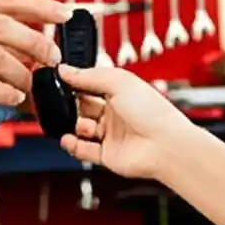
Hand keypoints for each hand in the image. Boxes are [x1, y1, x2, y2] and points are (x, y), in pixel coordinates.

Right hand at [53, 65, 194, 180]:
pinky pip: (83, 150)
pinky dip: (73, 145)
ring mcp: (111, 134)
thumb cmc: (153, 112)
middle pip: (83, 106)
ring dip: (75, 124)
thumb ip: (89, 76)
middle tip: (63, 103)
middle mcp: (115, 112)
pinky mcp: (107, 155)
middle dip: (72, 104)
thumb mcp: (118, 82)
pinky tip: (69, 139)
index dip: (76, 82)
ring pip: (82, 128)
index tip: (59, 80)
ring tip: (83, 124)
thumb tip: (65, 70)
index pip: (91, 84)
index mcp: (120, 91)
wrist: (166, 146)